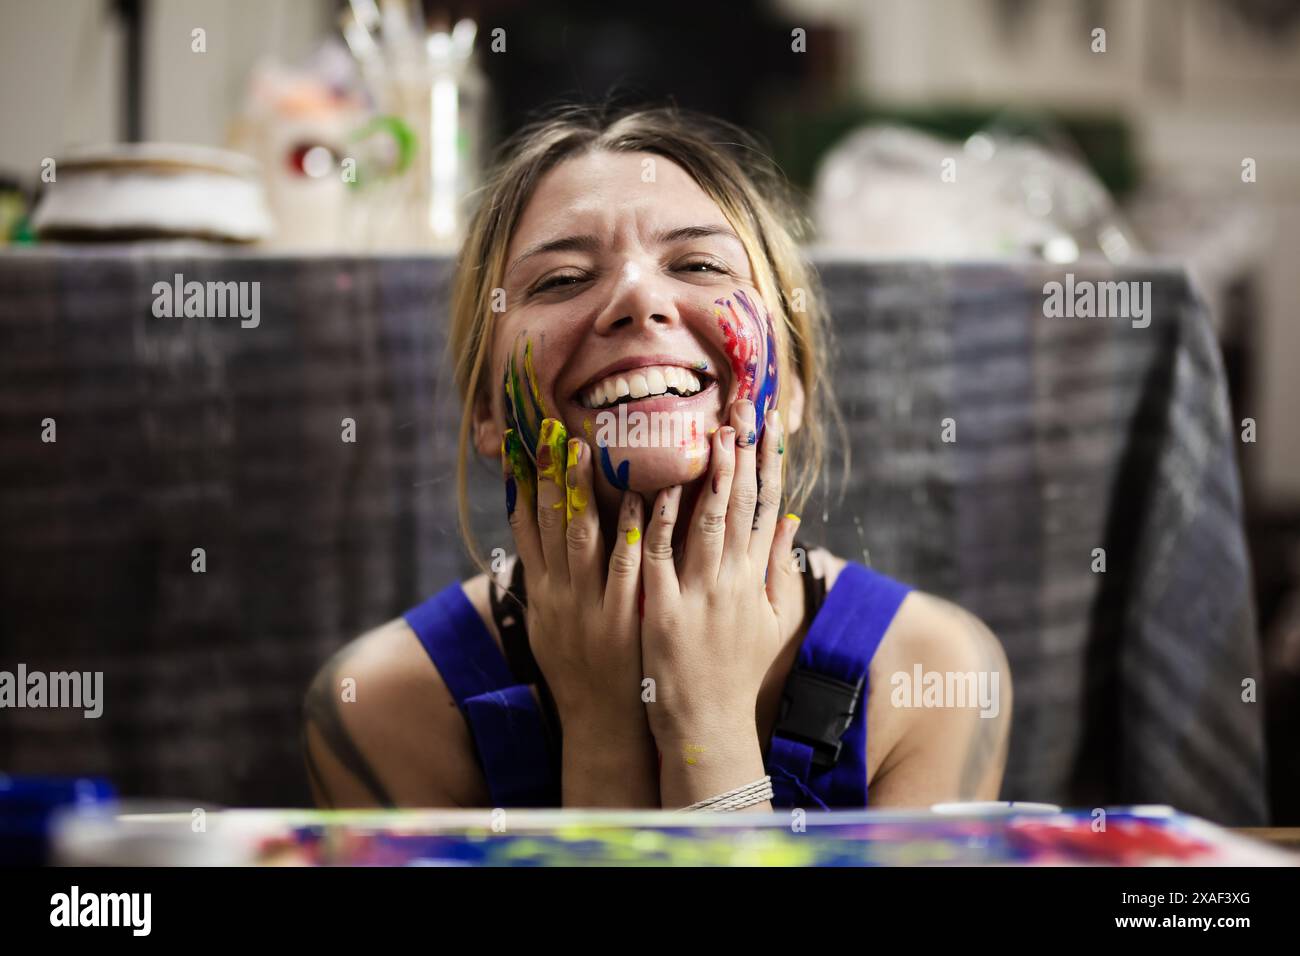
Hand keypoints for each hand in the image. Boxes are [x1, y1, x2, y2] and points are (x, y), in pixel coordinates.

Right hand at [502, 418, 646, 735]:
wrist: (600, 725)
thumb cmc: (580, 674)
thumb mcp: (551, 629)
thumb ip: (548, 584)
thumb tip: (537, 543)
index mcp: (542, 594)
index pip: (526, 530)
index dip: (522, 487)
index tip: (521, 448)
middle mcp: (559, 595)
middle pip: (548, 526)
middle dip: (548, 477)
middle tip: (551, 433)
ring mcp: (590, 606)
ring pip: (582, 538)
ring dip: (581, 492)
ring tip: (585, 449)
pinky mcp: (623, 618)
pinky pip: (628, 566)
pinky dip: (632, 530)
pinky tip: (640, 499)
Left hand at [639, 400, 802, 751]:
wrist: (707, 724)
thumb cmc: (739, 670)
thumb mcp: (774, 619)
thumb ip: (780, 567)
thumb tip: (793, 518)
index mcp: (755, 579)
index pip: (766, 508)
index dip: (768, 463)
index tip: (768, 423)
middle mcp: (731, 581)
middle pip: (738, 506)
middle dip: (742, 454)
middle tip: (741, 409)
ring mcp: (698, 595)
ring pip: (703, 524)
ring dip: (706, 477)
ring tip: (710, 434)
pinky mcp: (663, 612)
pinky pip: (657, 559)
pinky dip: (656, 524)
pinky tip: (654, 490)